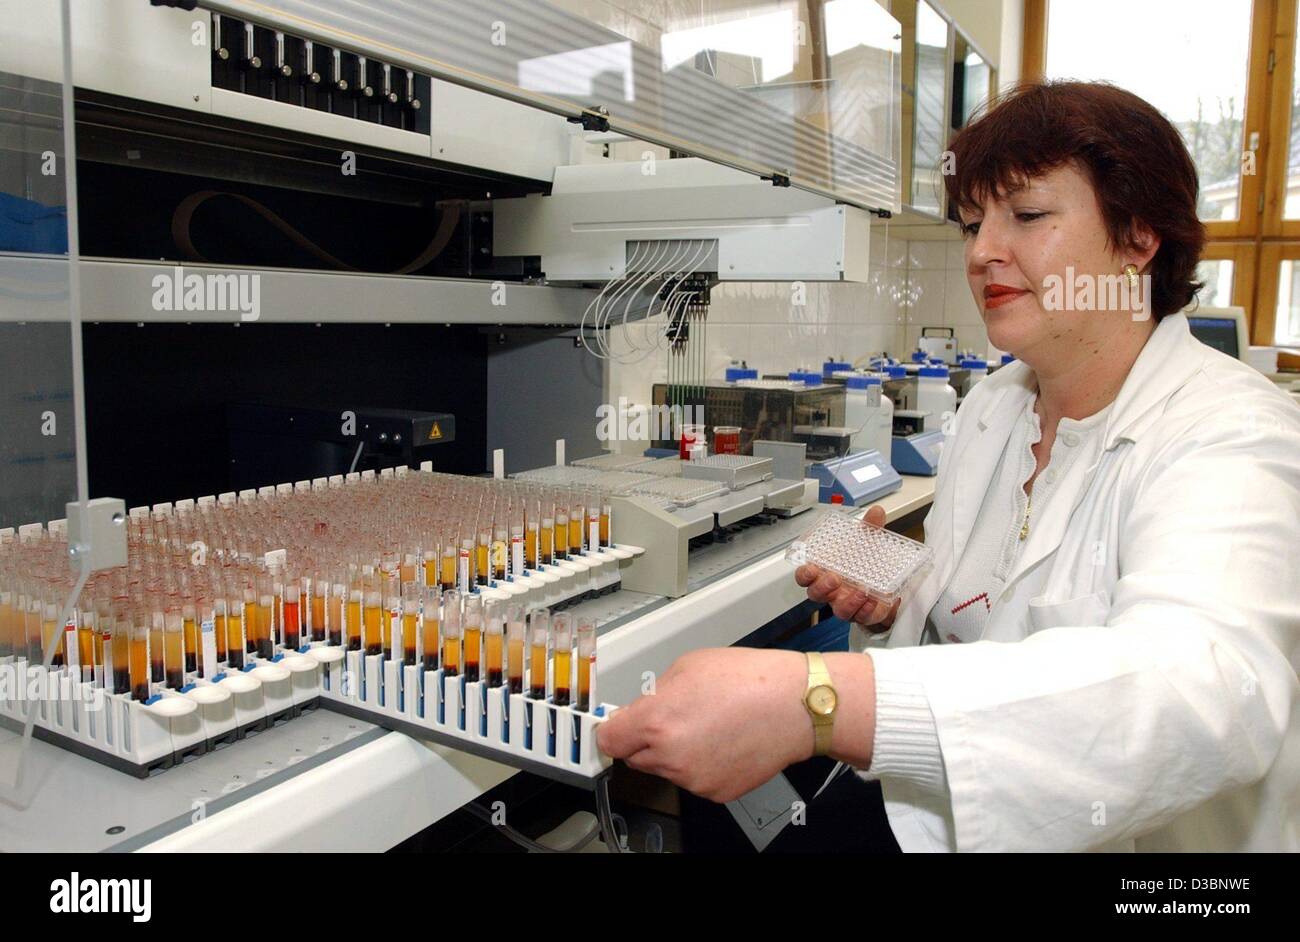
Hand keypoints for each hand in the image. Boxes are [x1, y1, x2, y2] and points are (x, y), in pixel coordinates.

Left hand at [595, 648, 810, 802]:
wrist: (795, 706)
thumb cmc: (750, 680)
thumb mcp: (687, 667)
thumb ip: (654, 694)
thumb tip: (637, 710)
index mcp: (657, 721)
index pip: (609, 739)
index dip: (611, 729)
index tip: (614, 726)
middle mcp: (670, 756)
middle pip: (634, 755)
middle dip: (645, 738)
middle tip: (674, 716)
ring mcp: (693, 779)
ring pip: (664, 768)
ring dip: (674, 751)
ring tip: (707, 725)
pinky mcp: (714, 792)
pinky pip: (693, 779)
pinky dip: (700, 764)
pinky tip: (721, 741)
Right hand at [795, 504, 900, 630]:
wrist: (886, 585)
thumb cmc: (865, 563)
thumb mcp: (867, 542)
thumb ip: (870, 528)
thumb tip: (876, 511)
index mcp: (825, 571)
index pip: (805, 576)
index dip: (804, 574)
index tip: (810, 568)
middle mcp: (832, 590)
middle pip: (816, 594)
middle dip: (822, 587)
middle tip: (834, 577)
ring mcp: (846, 603)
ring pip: (839, 610)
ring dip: (847, 602)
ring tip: (859, 591)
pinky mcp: (863, 613)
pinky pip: (861, 616)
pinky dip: (866, 609)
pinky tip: (873, 600)